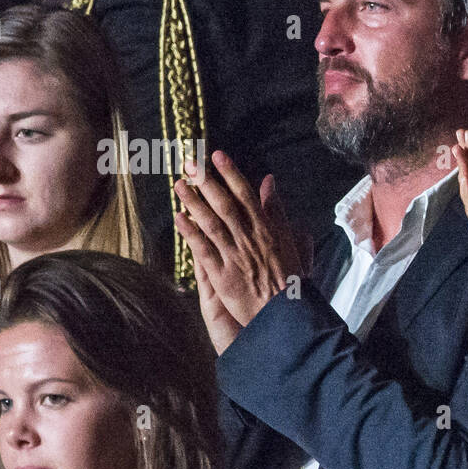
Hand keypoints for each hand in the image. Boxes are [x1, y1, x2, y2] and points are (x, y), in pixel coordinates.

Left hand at [173, 151, 303, 330]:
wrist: (286, 312)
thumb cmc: (289, 277)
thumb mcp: (288, 238)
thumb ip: (276, 209)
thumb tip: (269, 181)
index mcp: (267, 229)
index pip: (246, 195)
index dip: (230, 174)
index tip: (216, 155)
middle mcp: (250, 239)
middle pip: (225, 205)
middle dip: (207, 182)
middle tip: (190, 163)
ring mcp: (236, 256)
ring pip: (212, 224)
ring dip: (194, 203)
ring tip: (179, 184)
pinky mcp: (223, 276)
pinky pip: (205, 250)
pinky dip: (191, 233)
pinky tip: (178, 218)